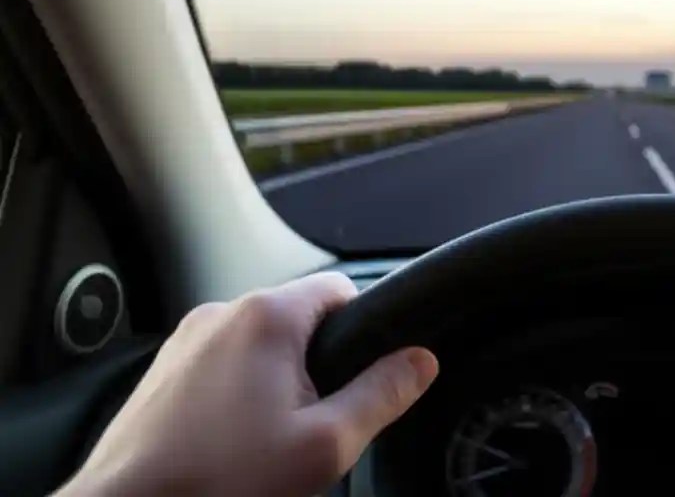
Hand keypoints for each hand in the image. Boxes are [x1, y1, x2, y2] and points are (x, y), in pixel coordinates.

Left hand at [57, 272, 437, 496]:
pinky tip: (233, 440)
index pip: (342, 288)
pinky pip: (222, 363)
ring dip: (276, 378)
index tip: (363, 376)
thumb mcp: (325, 445)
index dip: (365, 329)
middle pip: (300, 318)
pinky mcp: (162, 370)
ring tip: (269, 438)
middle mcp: (222, 313)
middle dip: (318, 362)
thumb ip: (383, 394)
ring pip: (259, 343)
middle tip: (315, 420)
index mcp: (267, 317)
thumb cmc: (221, 481)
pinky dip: (238, 392)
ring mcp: (185, 339)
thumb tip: (421, 360)